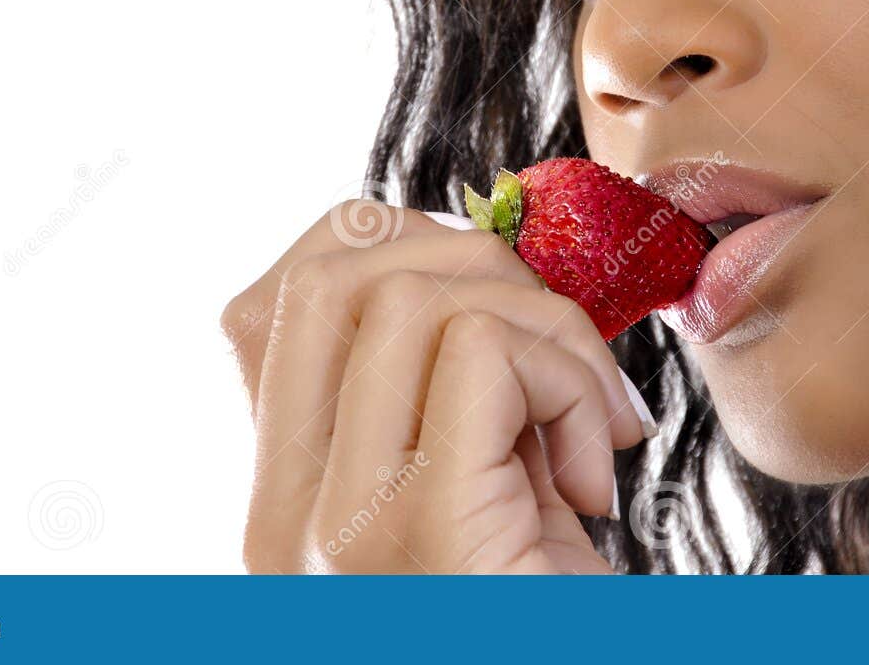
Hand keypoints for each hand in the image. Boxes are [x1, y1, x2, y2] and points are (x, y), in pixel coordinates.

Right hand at [220, 202, 653, 572]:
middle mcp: (285, 517)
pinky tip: (592, 466)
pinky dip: (568, 375)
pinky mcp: (421, 534)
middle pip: (330, 272)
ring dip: (542, 328)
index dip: (396, 251)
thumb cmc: (547, 617)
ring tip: (584, 425)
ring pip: (409, 295)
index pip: (276, 300)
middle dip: (474, 264)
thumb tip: (482, 252)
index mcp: (286, 499)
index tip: (495, 305)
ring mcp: (338, 529)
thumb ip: (447, 388)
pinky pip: (480, 352)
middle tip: (556, 348)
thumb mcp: (477, 488)